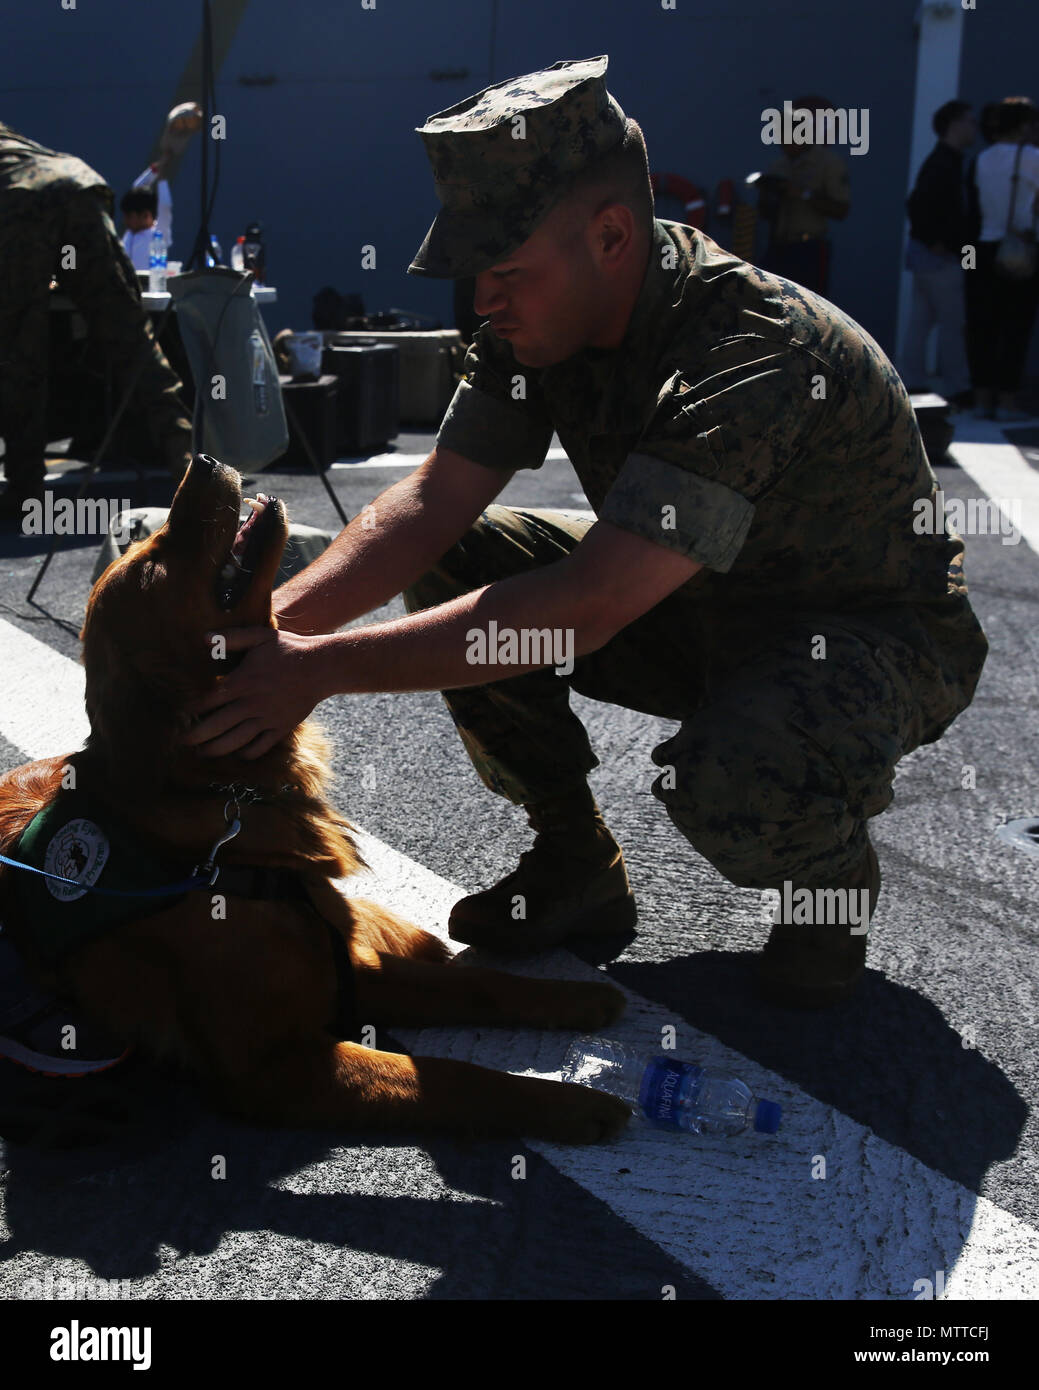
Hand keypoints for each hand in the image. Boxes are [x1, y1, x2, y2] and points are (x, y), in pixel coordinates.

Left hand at [183, 627, 326, 758]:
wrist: (322, 667)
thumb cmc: (289, 649)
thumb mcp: (260, 636)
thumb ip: (231, 637)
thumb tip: (203, 638)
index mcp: (243, 682)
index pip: (208, 700)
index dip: (191, 709)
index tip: (181, 714)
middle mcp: (252, 703)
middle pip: (216, 726)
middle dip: (195, 736)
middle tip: (182, 741)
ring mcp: (267, 718)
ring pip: (235, 741)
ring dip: (215, 749)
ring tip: (203, 752)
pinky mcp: (281, 728)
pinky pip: (259, 747)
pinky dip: (245, 753)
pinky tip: (237, 752)